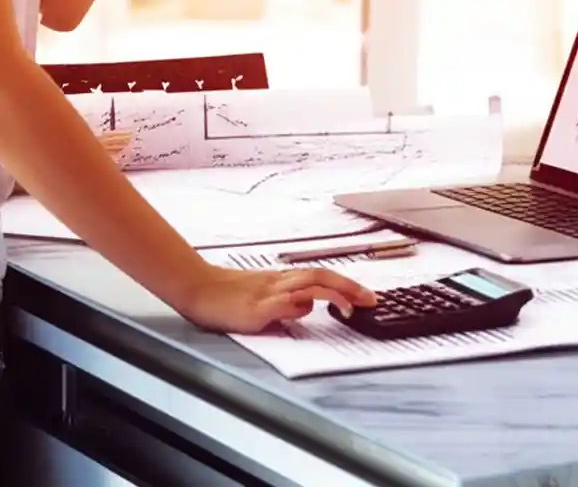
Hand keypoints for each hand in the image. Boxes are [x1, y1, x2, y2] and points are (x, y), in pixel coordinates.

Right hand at [176, 265, 377, 333]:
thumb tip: (306, 308)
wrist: (196, 288)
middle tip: (372, 300)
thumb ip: (286, 301)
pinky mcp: (255, 308)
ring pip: (308, 284)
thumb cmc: (226, 293)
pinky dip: (297, 306)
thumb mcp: (262, 296)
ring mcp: (268, 293)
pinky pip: (282, 303)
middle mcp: (280, 282)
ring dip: (334, 294)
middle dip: (350, 287)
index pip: (321, 276)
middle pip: (322, 276)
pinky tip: (304, 312)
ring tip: (351, 308)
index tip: (366, 295)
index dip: (346, 284)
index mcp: (282, 280)